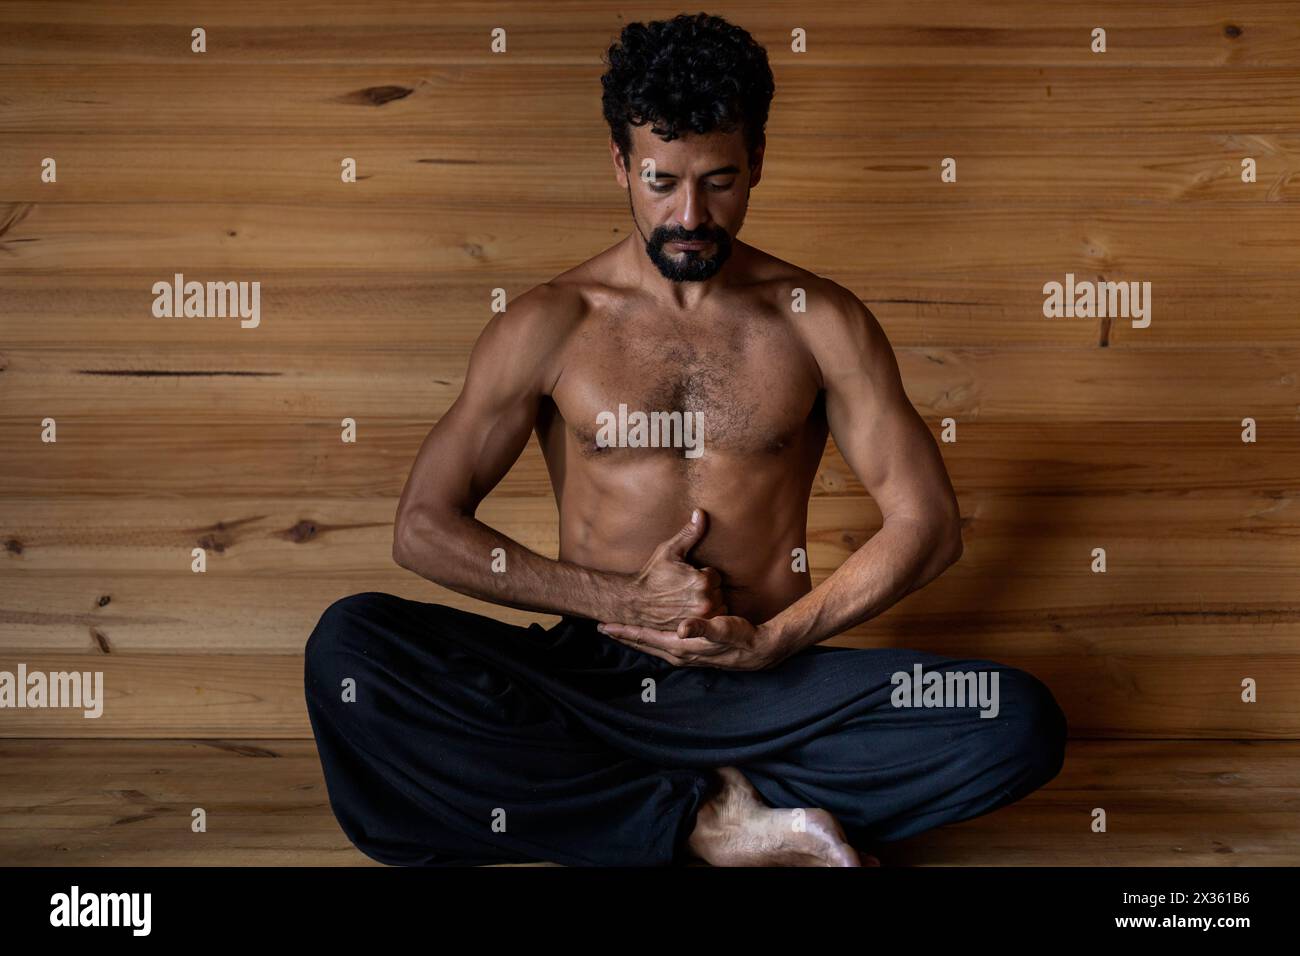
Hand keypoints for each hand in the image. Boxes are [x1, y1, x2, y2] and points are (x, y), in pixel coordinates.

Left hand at [597, 615, 790, 670]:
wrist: (758, 650)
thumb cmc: (741, 636)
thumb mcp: (723, 628)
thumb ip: (702, 628)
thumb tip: (682, 628)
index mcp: (680, 647)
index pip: (645, 638)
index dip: (624, 632)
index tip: (604, 626)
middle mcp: (678, 653)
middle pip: (643, 644)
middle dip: (623, 636)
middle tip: (602, 627)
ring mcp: (684, 655)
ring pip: (651, 645)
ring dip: (635, 638)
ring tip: (620, 631)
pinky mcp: (691, 652)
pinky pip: (661, 645)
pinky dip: (649, 640)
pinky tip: (648, 635)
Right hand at [626, 509, 726, 631]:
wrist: (634, 602)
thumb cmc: (652, 575)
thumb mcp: (669, 551)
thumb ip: (690, 533)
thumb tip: (701, 512)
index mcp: (702, 580)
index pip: (715, 575)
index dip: (702, 574)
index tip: (687, 577)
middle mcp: (704, 601)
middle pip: (718, 592)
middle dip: (706, 589)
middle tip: (685, 588)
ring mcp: (700, 618)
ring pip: (717, 607)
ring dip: (707, 604)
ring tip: (687, 600)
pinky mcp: (695, 629)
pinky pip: (711, 621)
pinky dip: (703, 617)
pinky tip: (688, 611)